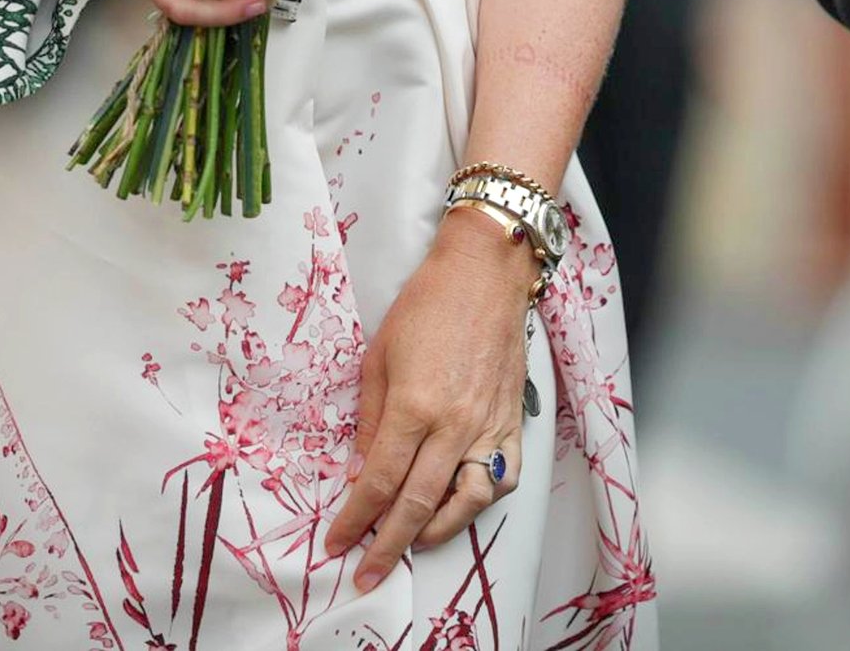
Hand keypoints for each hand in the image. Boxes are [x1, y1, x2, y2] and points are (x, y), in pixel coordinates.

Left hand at [326, 208, 533, 591]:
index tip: (337, 542)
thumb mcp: (379, 355)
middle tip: (366, 573)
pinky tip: (455, 508)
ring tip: (409, 545)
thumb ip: (370, 418)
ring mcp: (488, 428)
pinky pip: (499, 481)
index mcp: (415, 405)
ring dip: (433, 533)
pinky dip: (476, 503)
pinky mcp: (512, 424)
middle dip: (387, 546)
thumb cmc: (425, 305)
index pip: (379, 481)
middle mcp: (454, 426)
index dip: (355, 519)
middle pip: (416, 504)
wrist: (485, 275)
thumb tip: (361, 470)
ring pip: (463, 504)